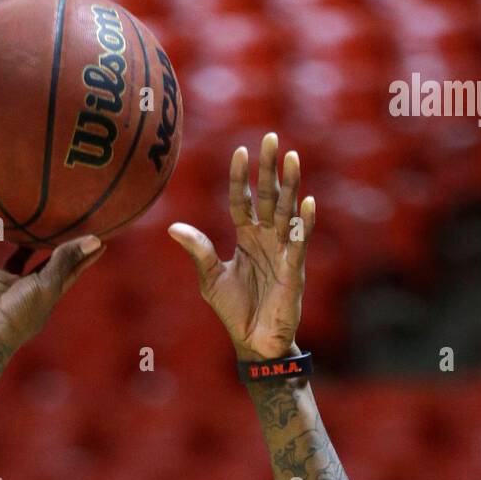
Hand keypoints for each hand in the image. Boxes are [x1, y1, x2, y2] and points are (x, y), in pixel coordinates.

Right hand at [0, 227, 105, 350]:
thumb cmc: (20, 312)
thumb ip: (66, 261)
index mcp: (44, 294)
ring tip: (28, 217)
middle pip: (41, 262)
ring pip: (12, 255)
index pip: (69, 271)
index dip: (83, 257)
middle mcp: (24, 287)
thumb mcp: (48, 285)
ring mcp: (0, 280)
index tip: (99, 240)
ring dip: (18, 239)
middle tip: (64, 222)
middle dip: (51, 245)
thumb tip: (96, 241)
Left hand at [168, 132, 315, 360]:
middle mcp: (265, 238)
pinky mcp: (293, 269)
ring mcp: (282, 251)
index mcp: (245, 237)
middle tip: (271, 137)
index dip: (241, 178)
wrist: (253, 342)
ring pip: (287, 212)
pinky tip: (307, 202)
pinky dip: (304, 222)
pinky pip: (299, 242)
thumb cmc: (234, 312)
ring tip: (292, 158)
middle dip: (269, 169)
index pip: (242, 200)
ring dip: (290, 185)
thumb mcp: (211, 279)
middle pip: (268, 197)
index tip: (240, 150)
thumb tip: (172, 227)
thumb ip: (199, 250)